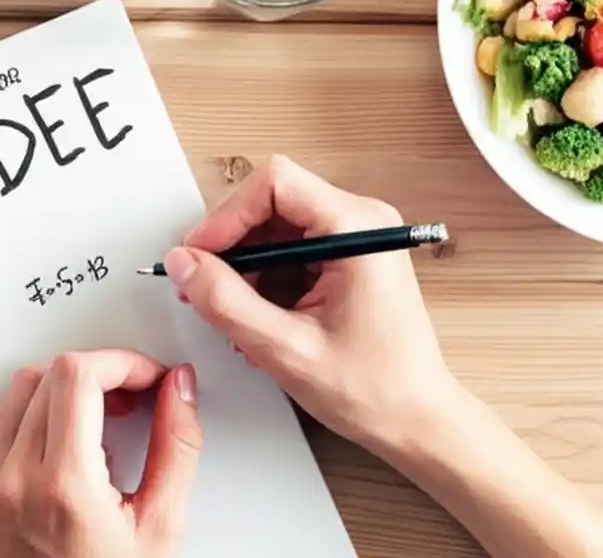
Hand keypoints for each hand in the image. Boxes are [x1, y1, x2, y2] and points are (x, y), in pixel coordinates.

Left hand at [0, 350, 201, 557]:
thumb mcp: (160, 527)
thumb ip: (176, 447)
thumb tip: (179, 389)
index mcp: (62, 487)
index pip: (79, 375)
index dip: (122, 362)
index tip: (147, 379)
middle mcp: (12, 482)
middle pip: (50, 375)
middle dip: (101, 374)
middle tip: (133, 399)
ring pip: (19, 392)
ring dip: (65, 391)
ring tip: (102, 422)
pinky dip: (35, 419)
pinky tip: (67, 444)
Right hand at [163, 155, 461, 452]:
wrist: (417, 419)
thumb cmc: (377, 389)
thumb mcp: (286, 349)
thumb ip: (227, 302)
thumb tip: (185, 264)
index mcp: (358, 228)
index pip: (274, 183)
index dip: (226, 215)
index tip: (199, 253)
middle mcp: (361, 222)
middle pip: (271, 203)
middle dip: (231, 246)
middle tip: (204, 288)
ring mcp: (356, 239)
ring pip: (275, 229)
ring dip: (245, 269)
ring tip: (235, 317)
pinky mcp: (348, 259)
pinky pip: (290, 251)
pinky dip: (265, 281)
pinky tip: (259, 320)